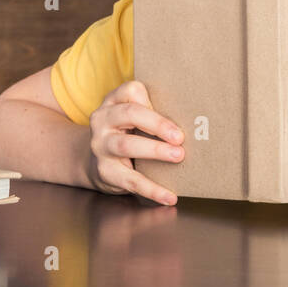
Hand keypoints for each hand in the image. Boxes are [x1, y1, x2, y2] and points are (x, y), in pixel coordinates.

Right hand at [87, 80, 183, 205]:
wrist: (95, 163)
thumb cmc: (125, 134)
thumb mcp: (132, 119)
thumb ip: (152, 113)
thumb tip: (192, 121)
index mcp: (113, 101)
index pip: (131, 90)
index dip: (151, 98)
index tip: (174, 107)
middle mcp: (102, 120)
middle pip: (129, 114)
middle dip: (157, 124)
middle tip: (180, 137)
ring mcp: (100, 145)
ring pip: (127, 145)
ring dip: (155, 150)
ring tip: (178, 156)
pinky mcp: (104, 171)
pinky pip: (130, 180)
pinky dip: (152, 189)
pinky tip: (169, 196)